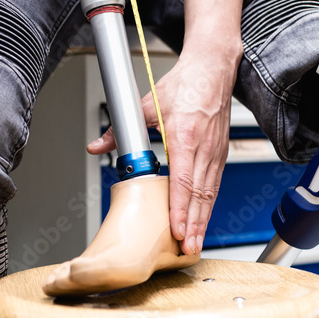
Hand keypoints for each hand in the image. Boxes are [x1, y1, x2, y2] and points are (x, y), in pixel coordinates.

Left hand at [87, 41, 241, 254]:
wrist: (213, 69)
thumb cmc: (185, 85)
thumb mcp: (148, 104)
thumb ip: (120, 129)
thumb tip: (98, 145)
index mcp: (186, 136)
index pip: (183, 181)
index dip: (180, 209)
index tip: (178, 229)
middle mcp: (204, 148)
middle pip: (199, 195)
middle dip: (194, 225)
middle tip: (188, 248)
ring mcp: (215, 152)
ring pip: (210, 194)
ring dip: (203, 220)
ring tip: (195, 243)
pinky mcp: (220, 154)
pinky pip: (215, 185)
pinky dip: (209, 206)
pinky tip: (203, 221)